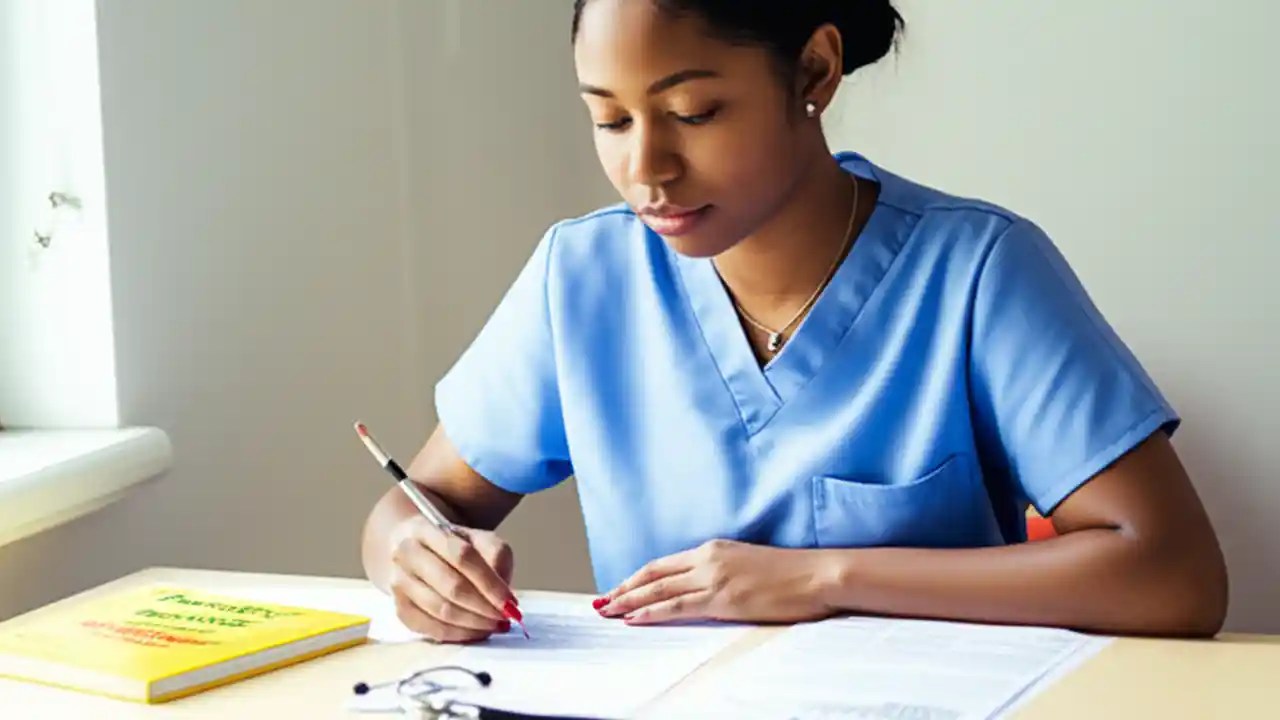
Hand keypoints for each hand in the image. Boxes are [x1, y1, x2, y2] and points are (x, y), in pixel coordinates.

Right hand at [387, 515, 516, 642]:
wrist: (413, 553)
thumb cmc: (452, 547)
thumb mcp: (478, 539)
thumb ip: (496, 556)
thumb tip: (503, 592)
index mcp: (425, 530)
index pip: (461, 556)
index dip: (489, 582)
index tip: (510, 602)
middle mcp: (406, 555)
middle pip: (451, 586)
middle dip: (484, 607)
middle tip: (505, 618)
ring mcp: (399, 584)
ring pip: (441, 610)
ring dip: (474, 623)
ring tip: (495, 625)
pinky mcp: (400, 609)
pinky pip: (432, 629)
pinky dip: (459, 635)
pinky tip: (476, 632)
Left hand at [596, 539, 836, 625]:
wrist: (818, 574)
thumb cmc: (791, 574)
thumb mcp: (747, 565)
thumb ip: (721, 572)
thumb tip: (702, 589)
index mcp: (713, 549)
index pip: (663, 564)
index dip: (636, 578)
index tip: (618, 588)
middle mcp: (708, 559)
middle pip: (653, 575)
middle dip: (623, 589)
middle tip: (600, 602)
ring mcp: (715, 578)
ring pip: (659, 590)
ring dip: (629, 602)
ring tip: (607, 612)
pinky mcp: (724, 598)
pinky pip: (678, 606)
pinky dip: (652, 612)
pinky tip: (635, 618)